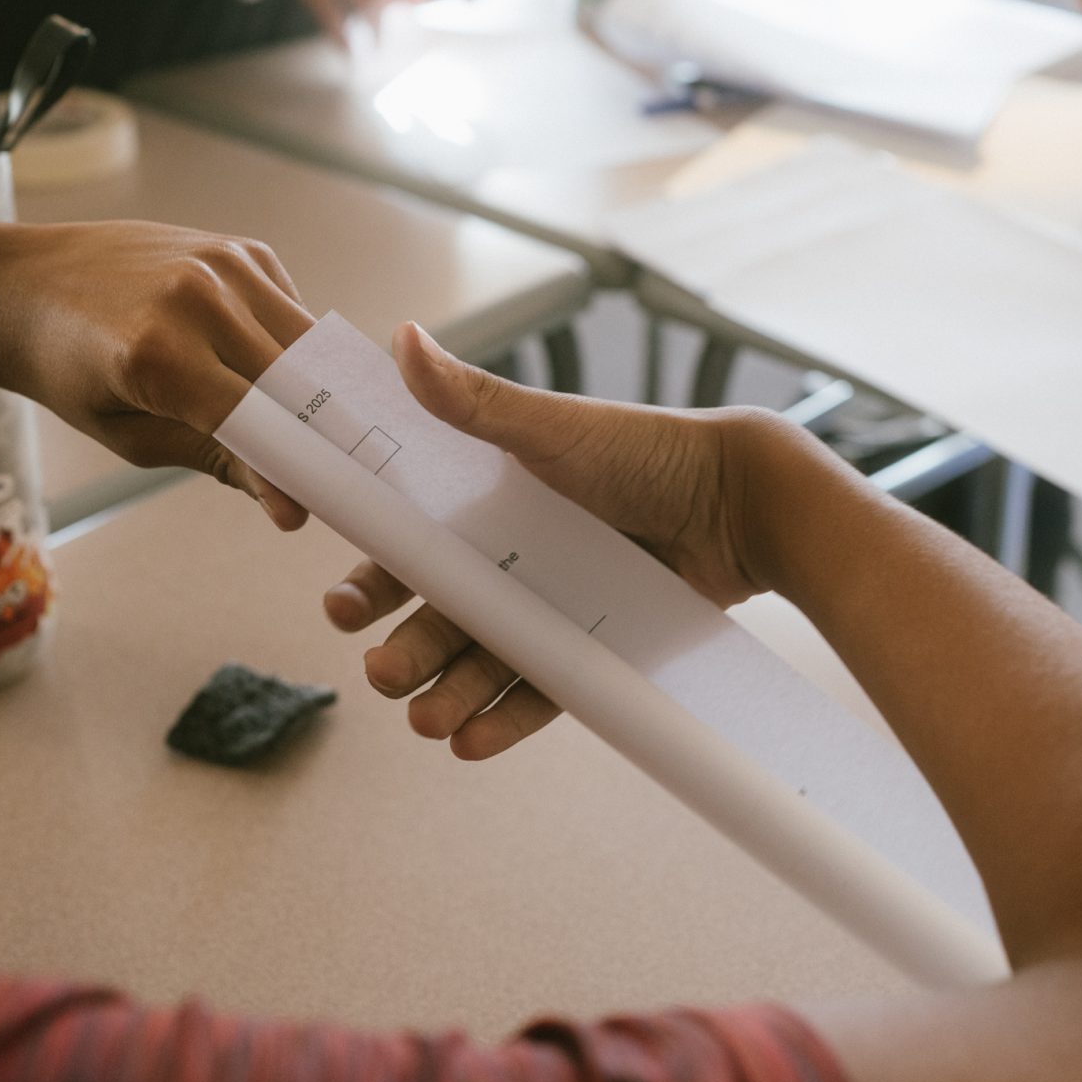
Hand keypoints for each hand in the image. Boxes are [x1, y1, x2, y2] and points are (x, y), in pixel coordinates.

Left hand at [0, 221, 314, 529]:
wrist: (22, 284)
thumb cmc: (67, 370)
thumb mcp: (127, 434)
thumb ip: (213, 457)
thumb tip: (287, 503)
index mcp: (158, 355)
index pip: (254, 423)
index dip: (289, 470)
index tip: (306, 509)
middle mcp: (197, 300)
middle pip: (294, 382)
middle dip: (318, 432)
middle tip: (332, 471)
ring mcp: (221, 265)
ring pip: (306, 342)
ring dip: (314, 387)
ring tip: (312, 426)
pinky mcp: (238, 248)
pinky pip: (291, 307)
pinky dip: (291, 342)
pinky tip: (266, 362)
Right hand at [324, 323, 795, 758]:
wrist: (740, 500)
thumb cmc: (645, 450)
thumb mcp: (551, 426)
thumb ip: (473, 399)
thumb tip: (401, 338)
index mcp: (484, 504)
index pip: (409, 549)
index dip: (372, 580)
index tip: (341, 609)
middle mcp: (510, 558)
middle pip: (439, 615)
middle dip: (404, 650)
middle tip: (379, 675)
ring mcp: (551, 606)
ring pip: (482, 661)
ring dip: (445, 693)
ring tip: (422, 721)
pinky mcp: (593, 648)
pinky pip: (540, 689)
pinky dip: (503, 719)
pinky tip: (468, 742)